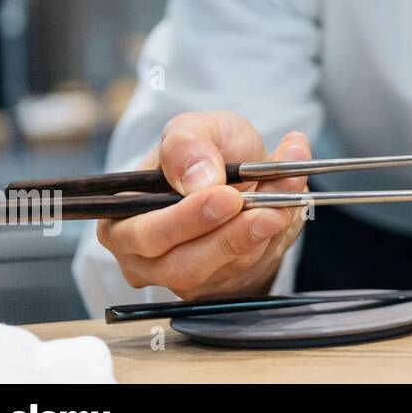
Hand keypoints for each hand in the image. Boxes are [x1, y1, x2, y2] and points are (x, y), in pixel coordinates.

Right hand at [96, 111, 310, 298]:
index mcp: (122, 217)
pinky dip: (274, 238)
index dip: (184, 220)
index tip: (226, 196)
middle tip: (263, 210)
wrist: (243, 173)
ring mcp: (183, 277)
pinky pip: (247, 271)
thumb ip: (189, 145)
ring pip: (222, 271)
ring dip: (259, 236)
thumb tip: (198, 178)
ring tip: (286, 199)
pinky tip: (289, 207)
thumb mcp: (196, 128)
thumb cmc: (208, 151)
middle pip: (181, 266)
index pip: (142, 233)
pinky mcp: (220, 284)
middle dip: (227, 237)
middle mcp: (145, 258)